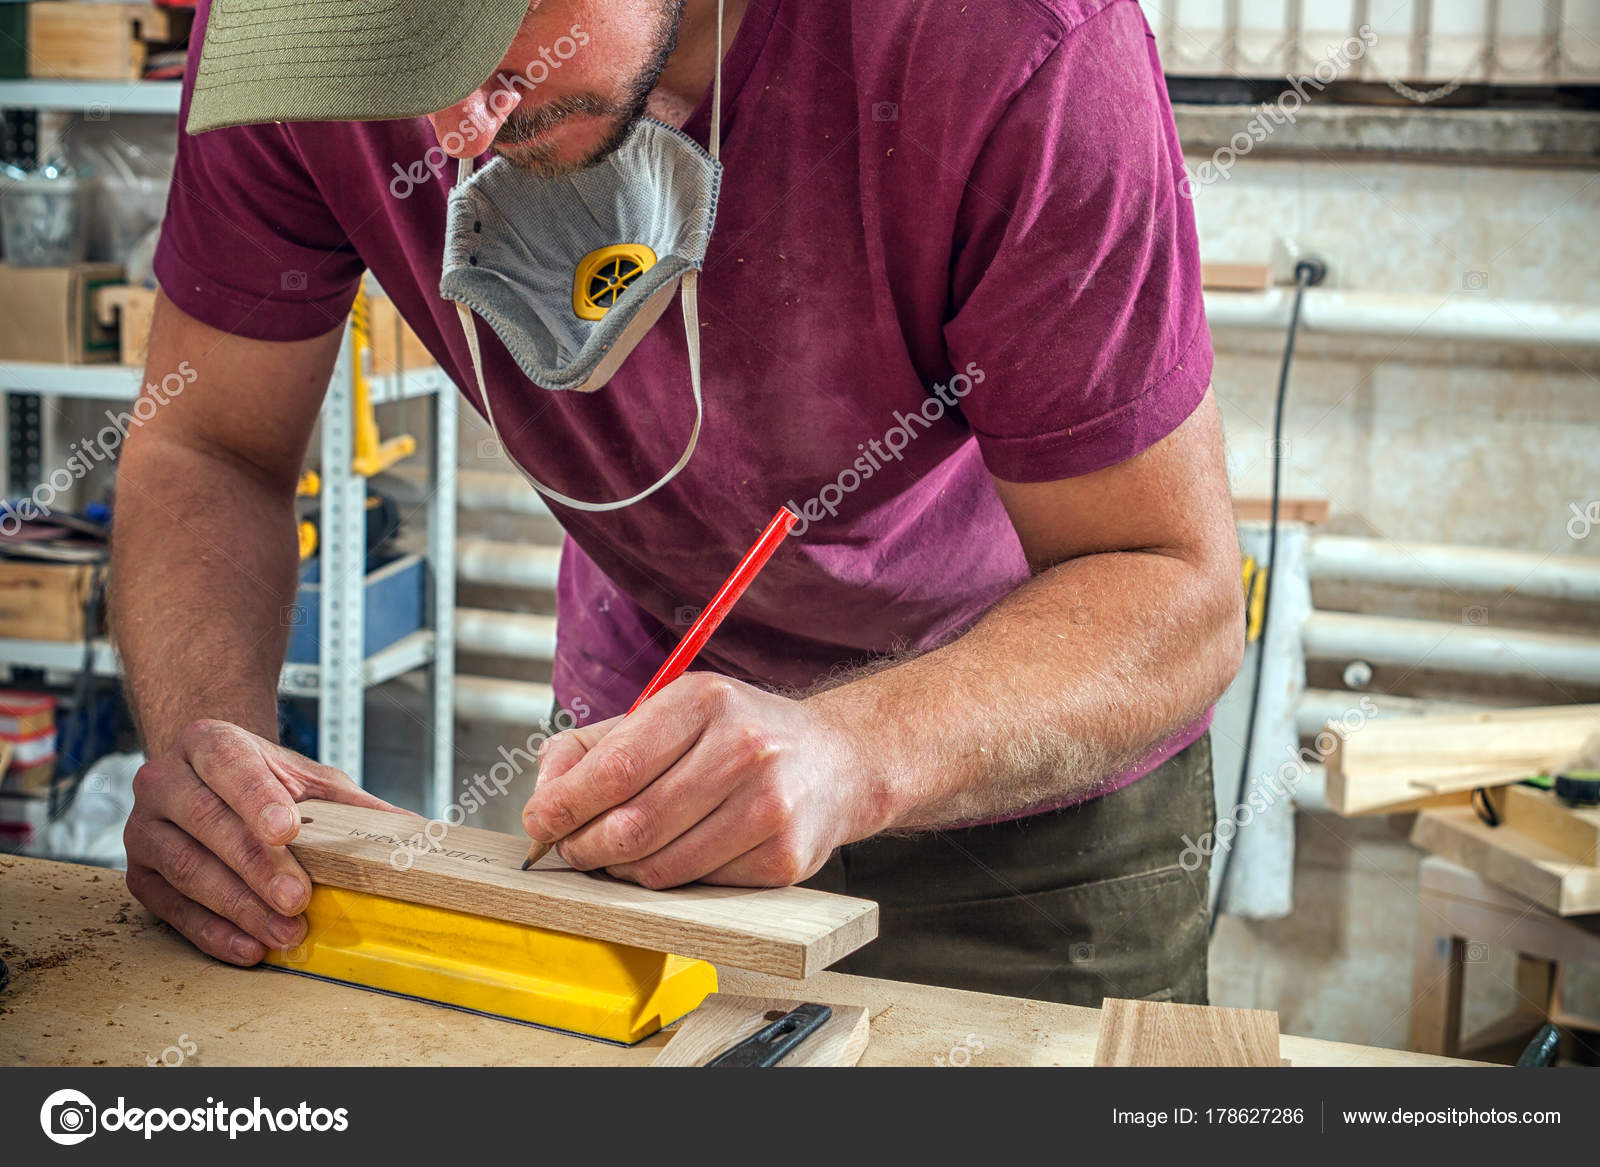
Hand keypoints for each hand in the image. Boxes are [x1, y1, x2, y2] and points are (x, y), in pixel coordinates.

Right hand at [124, 720, 410, 964]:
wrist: (208, 783)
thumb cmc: (264, 781)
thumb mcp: (312, 780)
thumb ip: (354, 804)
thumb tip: (413, 831)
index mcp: (207, 742)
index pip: (229, 764)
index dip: (256, 797)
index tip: (286, 829)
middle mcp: (164, 780)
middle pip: (208, 822)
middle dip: (256, 866)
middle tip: (296, 898)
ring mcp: (144, 828)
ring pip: (186, 868)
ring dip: (238, 906)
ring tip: (284, 931)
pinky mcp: (140, 873)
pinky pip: (172, 907)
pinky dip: (212, 931)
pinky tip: (248, 946)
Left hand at [522, 675, 886, 887]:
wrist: (838, 760)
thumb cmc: (740, 736)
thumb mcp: (672, 713)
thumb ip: (597, 745)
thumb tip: (543, 793)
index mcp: (704, 701)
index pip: (616, 766)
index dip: (565, 803)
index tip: (538, 822)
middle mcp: (742, 748)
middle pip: (633, 823)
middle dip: (584, 846)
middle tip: (570, 850)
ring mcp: (768, 805)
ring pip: (661, 865)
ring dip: (623, 870)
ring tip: (620, 854)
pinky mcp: (784, 857)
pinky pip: (700, 886)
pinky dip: (673, 881)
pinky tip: (677, 855)